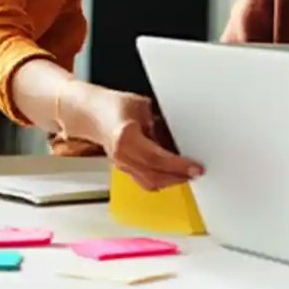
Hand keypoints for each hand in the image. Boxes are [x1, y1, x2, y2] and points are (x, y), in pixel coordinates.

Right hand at [77, 84, 203, 191]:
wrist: (92, 114)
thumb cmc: (113, 106)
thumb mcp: (142, 106)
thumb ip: (160, 121)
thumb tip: (180, 134)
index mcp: (125, 137)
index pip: (155, 157)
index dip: (178, 165)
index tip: (195, 167)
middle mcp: (122, 155)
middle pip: (153, 176)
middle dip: (178, 176)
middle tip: (197, 172)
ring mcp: (121, 165)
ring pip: (150, 183)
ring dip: (172, 181)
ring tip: (188, 174)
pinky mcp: (124, 169)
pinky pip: (145, 181)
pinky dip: (162, 180)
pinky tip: (174, 175)